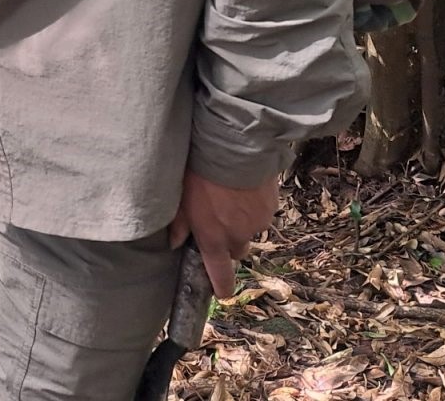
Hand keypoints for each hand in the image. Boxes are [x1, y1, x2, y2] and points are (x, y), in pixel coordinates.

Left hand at [169, 168, 279, 297]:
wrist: (232, 151)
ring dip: (241, 222)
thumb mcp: (181, 198)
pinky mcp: (270, 207)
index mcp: (213, 238)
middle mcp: (237, 236)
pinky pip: (261, 214)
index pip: (219, 273)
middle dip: (229, 243)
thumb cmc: (199, 174)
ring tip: (229, 198)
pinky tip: (242, 188)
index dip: (221, 286)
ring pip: (249, 231)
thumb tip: (173, 243)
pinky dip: (253, 207)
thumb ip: (179, 224)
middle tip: (218, 222)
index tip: (221, 292)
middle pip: (236, 251)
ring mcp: (256, 223)